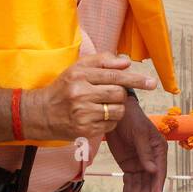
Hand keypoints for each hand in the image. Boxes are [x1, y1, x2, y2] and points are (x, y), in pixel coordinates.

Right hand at [26, 53, 156, 141]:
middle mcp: (80, 94)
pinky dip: (110, 121)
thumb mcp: (78, 68)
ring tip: (103, 106)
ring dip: (117, 109)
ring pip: (117, 111)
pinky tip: (97, 117)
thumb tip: (126, 63)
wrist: (40, 113)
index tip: (152, 82)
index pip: (115, 76)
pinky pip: (111, 125)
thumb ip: (103, 61)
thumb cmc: (63, 88)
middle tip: (112, 94)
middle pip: (119, 94)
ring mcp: (82, 114)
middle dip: (121, 94)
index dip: (136, 79)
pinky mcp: (84, 130)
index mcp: (80, 75)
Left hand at [105, 93, 166, 191]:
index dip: (157, 188)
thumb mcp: (139, 134)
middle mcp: (152, 159)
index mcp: (159, 150)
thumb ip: (145, 152)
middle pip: (149, 182)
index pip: (159, 172)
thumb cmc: (132, 119)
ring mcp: (140, 164)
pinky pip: (129, 182)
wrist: (117, 114)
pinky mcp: (128, 166)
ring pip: (139, 185)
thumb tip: (152, 170)